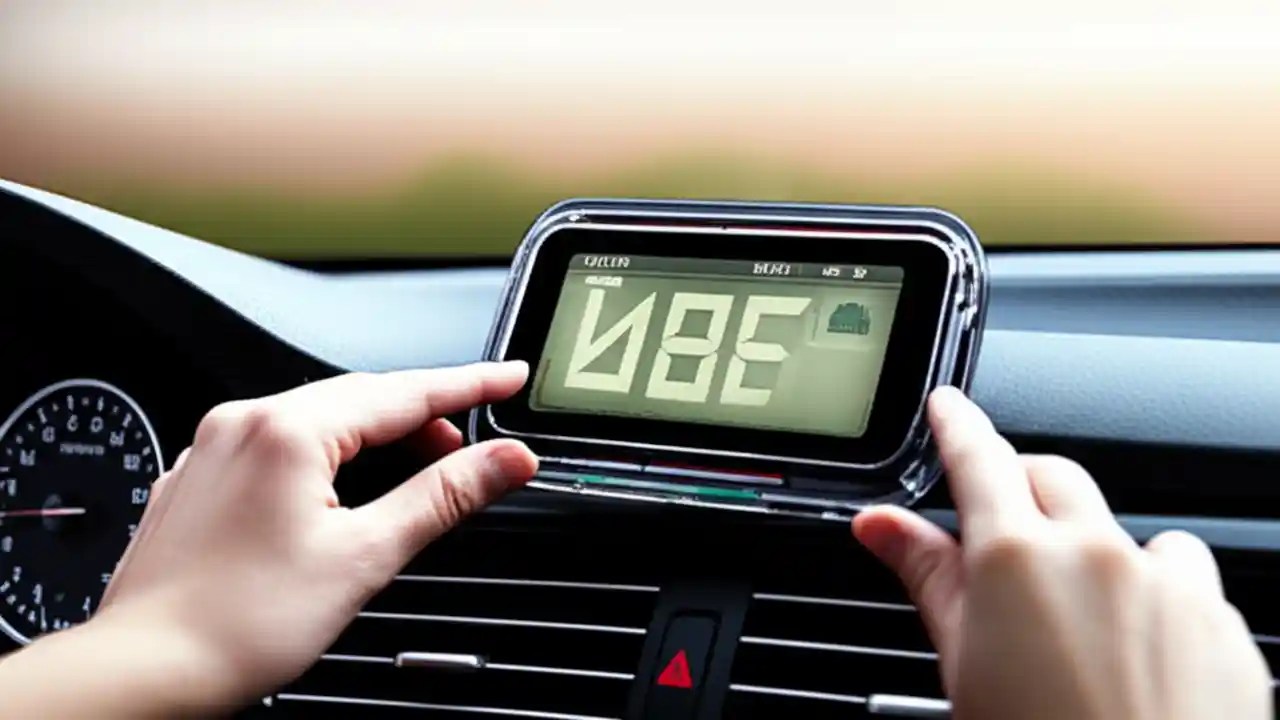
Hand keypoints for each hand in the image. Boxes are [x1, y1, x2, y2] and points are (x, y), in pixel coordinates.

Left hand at [92, 362, 537, 712]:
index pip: (403, 391)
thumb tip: (505, 460)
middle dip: (423, 417)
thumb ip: (443, 497)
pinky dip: (326, 458)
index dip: (467, 386)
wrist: (144, 674)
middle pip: (359, 400)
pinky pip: (278, 446)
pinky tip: (343, 491)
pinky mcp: (199, 480)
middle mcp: (243, 424)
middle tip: (474, 447)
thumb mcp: (365, 556)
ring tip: (418, 473)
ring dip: (374, 438)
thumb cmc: (237, 624)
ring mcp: (213, 449)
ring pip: (317, 422)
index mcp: (287, 430)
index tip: (508, 379)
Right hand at [854, 387, 1271, 719]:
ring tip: (1082, 621)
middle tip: (1002, 538)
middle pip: (1052, 476)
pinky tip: (1135, 655)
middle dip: (1023, 489)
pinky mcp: (1220, 619)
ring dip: (1098, 551)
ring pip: (1125, 529)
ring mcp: (1167, 583)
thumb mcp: (960, 665)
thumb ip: (926, 575)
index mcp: (1017, 559)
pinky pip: (1185, 579)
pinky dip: (1156, 600)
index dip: (957, 425)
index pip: (978, 459)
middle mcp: (1097, 552)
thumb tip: (879, 525)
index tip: (949, 407)